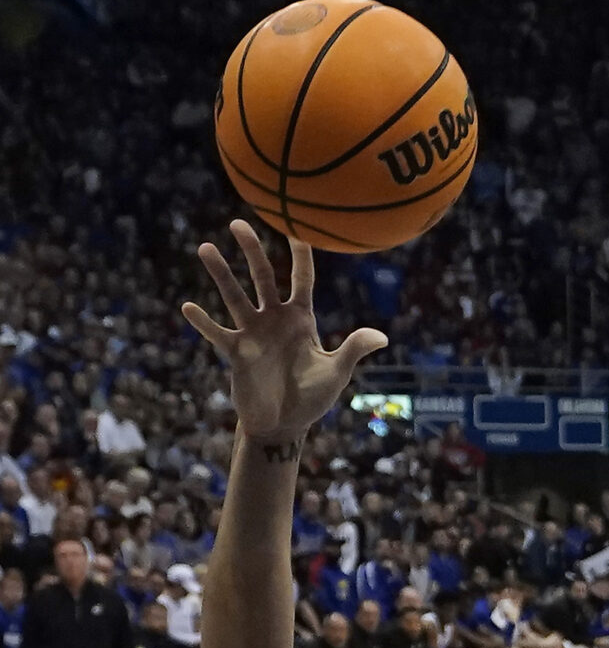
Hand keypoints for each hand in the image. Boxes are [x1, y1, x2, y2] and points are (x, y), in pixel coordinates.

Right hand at [180, 222, 387, 446]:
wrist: (286, 424)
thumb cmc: (313, 397)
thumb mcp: (336, 372)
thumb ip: (353, 350)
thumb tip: (382, 337)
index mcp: (302, 319)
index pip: (301, 279)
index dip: (300, 255)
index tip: (296, 227)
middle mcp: (275, 320)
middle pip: (262, 278)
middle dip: (252, 252)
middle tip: (238, 223)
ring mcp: (253, 333)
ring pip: (234, 297)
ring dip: (221, 274)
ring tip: (205, 248)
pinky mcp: (236, 353)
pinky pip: (217, 333)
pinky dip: (203, 322)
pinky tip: (188, 307)